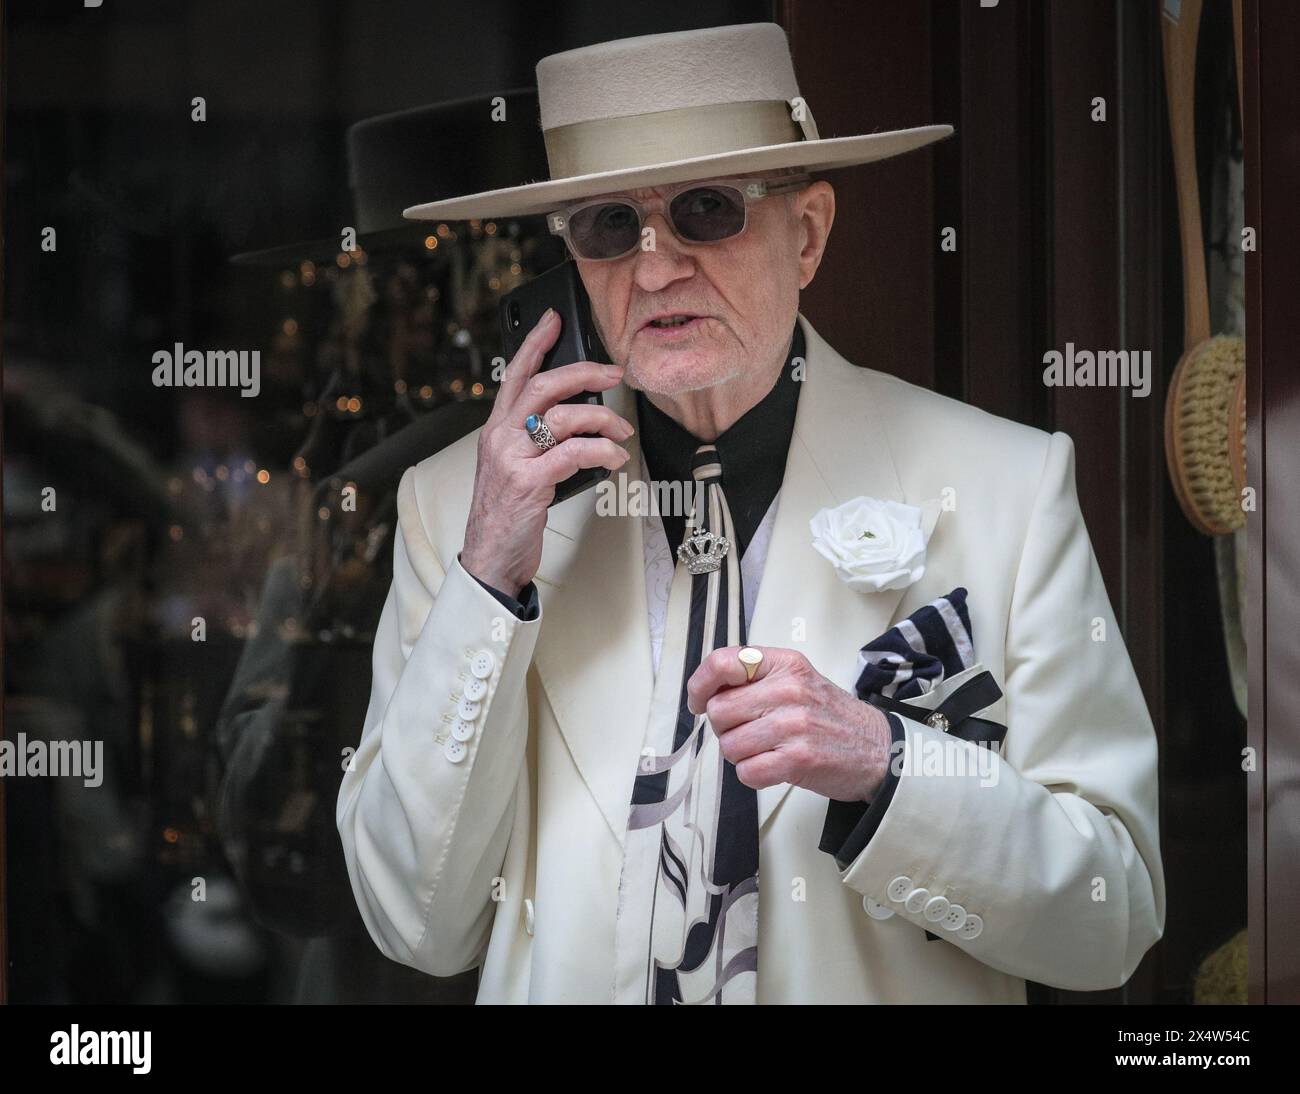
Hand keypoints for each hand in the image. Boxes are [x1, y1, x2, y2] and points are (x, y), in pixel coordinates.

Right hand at [460, 308, 633, 595]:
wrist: (489, 556)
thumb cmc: (506, 512)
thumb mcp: (512, 466)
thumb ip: (533, 438)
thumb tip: (577, 415)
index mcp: (496, 429)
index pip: (515, 374)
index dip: (536, 342)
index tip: (556, 318)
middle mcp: (500, 437)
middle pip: (544, 385)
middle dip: (584, 372)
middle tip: (614, 373)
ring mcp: (512, 458)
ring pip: (563, 416)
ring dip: (603, 419)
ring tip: (622, 430)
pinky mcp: (529, 482)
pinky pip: (574, 453)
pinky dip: (603, 450)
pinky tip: (615, 456)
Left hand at [687, 646, 892, 801]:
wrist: (879, 749)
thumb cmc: (830, 716)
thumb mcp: (797, 679)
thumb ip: (755, 678)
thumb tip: (705, 691)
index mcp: (784, 664)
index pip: (721, 663)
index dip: (699, 685)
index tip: (698, 701)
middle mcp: (789, 690)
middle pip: (718, 711)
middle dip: (725, 727)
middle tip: (750, 730)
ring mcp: (794, 725)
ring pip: (729, 745)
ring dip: (740, 754)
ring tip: (768, 749)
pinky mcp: (798, 760)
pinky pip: (746, 772)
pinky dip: (753, 774)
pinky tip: (774, 765)